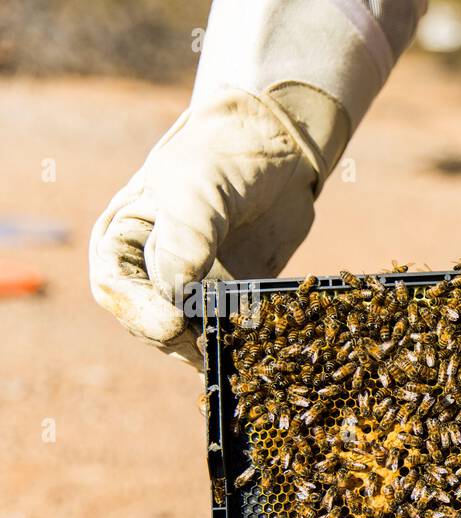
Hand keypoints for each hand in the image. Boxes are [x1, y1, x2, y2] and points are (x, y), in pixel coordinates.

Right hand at [89, 87, 328, 366]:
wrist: (276, 147)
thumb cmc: (221, 157)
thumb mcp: (195, 190)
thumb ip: (184, 241)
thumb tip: (176, 299)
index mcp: (121, 241)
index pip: (117, 290)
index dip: (141, 313)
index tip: (173, 326)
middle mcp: (150, 271)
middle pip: (153, 323)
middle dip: (180, 339)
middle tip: (213, 348)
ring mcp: (193, 288)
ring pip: (193, 336)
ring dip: (214, 350)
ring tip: (238, 359)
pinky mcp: (233, 299)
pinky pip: (232, 332)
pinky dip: (245, 345)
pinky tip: (262, 355)